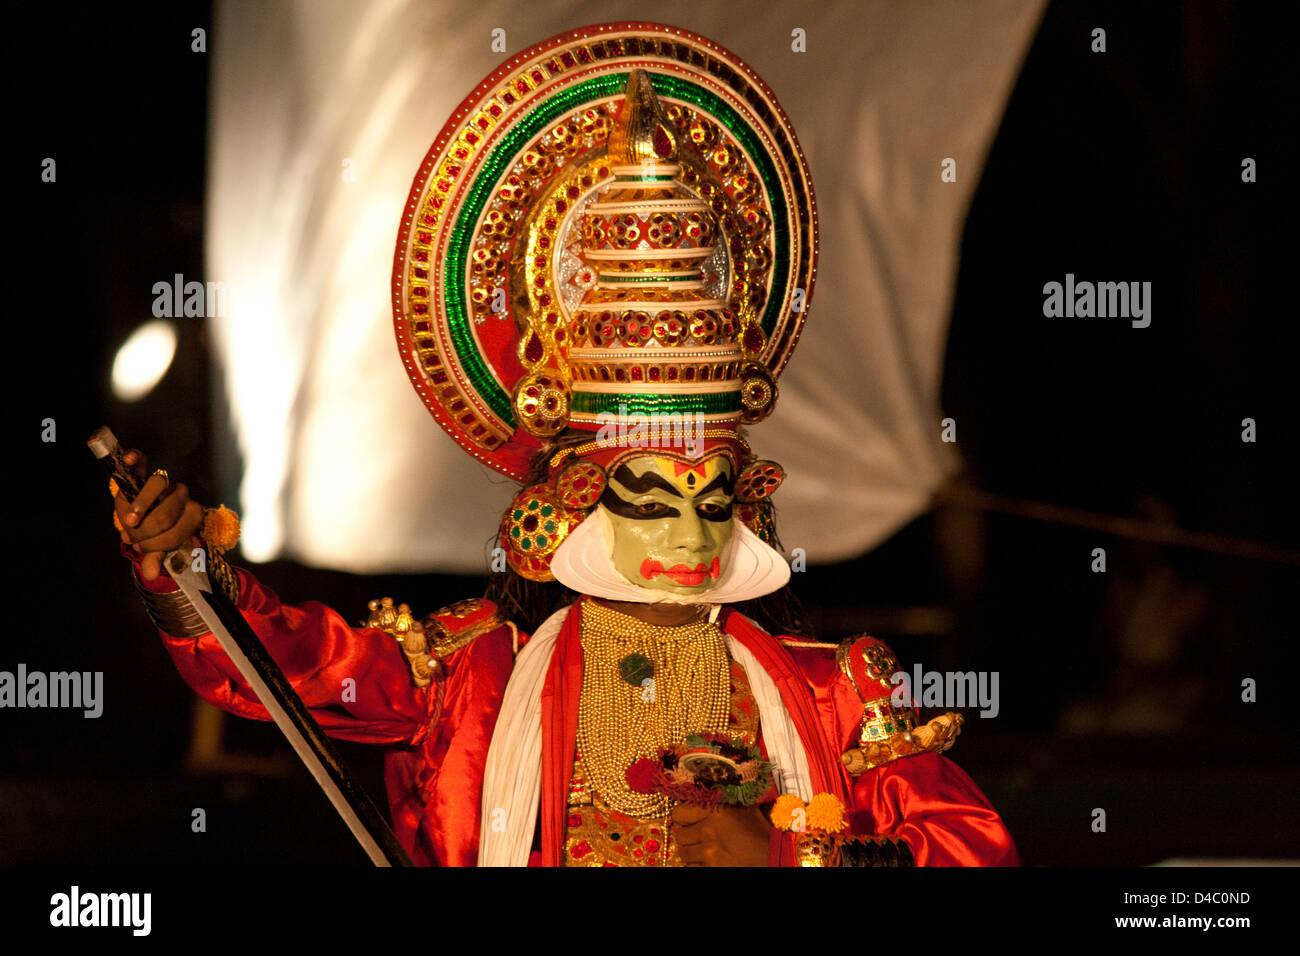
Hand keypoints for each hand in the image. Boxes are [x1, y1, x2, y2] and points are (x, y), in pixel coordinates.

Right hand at [112, 449, 204, 580]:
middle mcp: (183, 495)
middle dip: (145, 532)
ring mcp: (165, 482)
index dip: (158, 544)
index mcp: (193, 514)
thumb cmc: (161, 532)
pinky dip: (135, 459)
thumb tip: (150, 574)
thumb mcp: (162, 546)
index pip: (178, 532)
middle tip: (133, 538)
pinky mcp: (145, 470)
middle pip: (164, 513)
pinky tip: (130, 460)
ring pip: (153, 491)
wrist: (154, 514)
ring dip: (137, 511)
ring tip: (128, 524)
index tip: (142, 548)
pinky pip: (142, 461)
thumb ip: (158, 558)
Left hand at [672, 803, 771, 866]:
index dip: (684, 817)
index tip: (689, 820)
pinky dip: (698, 865)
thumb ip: (721, 799)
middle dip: (689, 837)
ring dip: (692, 852)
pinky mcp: (712, 870)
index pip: (678, 813)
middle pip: (680, 836)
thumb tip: (702, 788)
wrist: (774, 855)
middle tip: (700, 837)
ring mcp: (709, 853)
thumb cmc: (760, 829)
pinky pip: (692, 868)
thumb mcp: (742, 806)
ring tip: (706, 850)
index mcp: (715, 811)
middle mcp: (708, 831)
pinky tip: (710, 860)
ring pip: (684, 854)